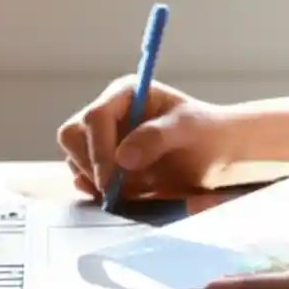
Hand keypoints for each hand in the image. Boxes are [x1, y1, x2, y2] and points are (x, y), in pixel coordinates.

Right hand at [57, 77, 229, 199]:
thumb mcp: (189, 129)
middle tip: (118, 189)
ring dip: (97, 181)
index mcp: (125, 94)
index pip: (94, 116)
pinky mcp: (103, 163)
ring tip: (136, 188)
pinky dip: (98, 191)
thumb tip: (122, 158)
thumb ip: (157, 137)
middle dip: (92, 166)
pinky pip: (84, 178)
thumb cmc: (205, 132)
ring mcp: (102, 139)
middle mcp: (108, 113)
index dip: (99, 149)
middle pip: (72, 136)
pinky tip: (127, 195)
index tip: (112, 180)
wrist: (216, 154)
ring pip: (75, 159)